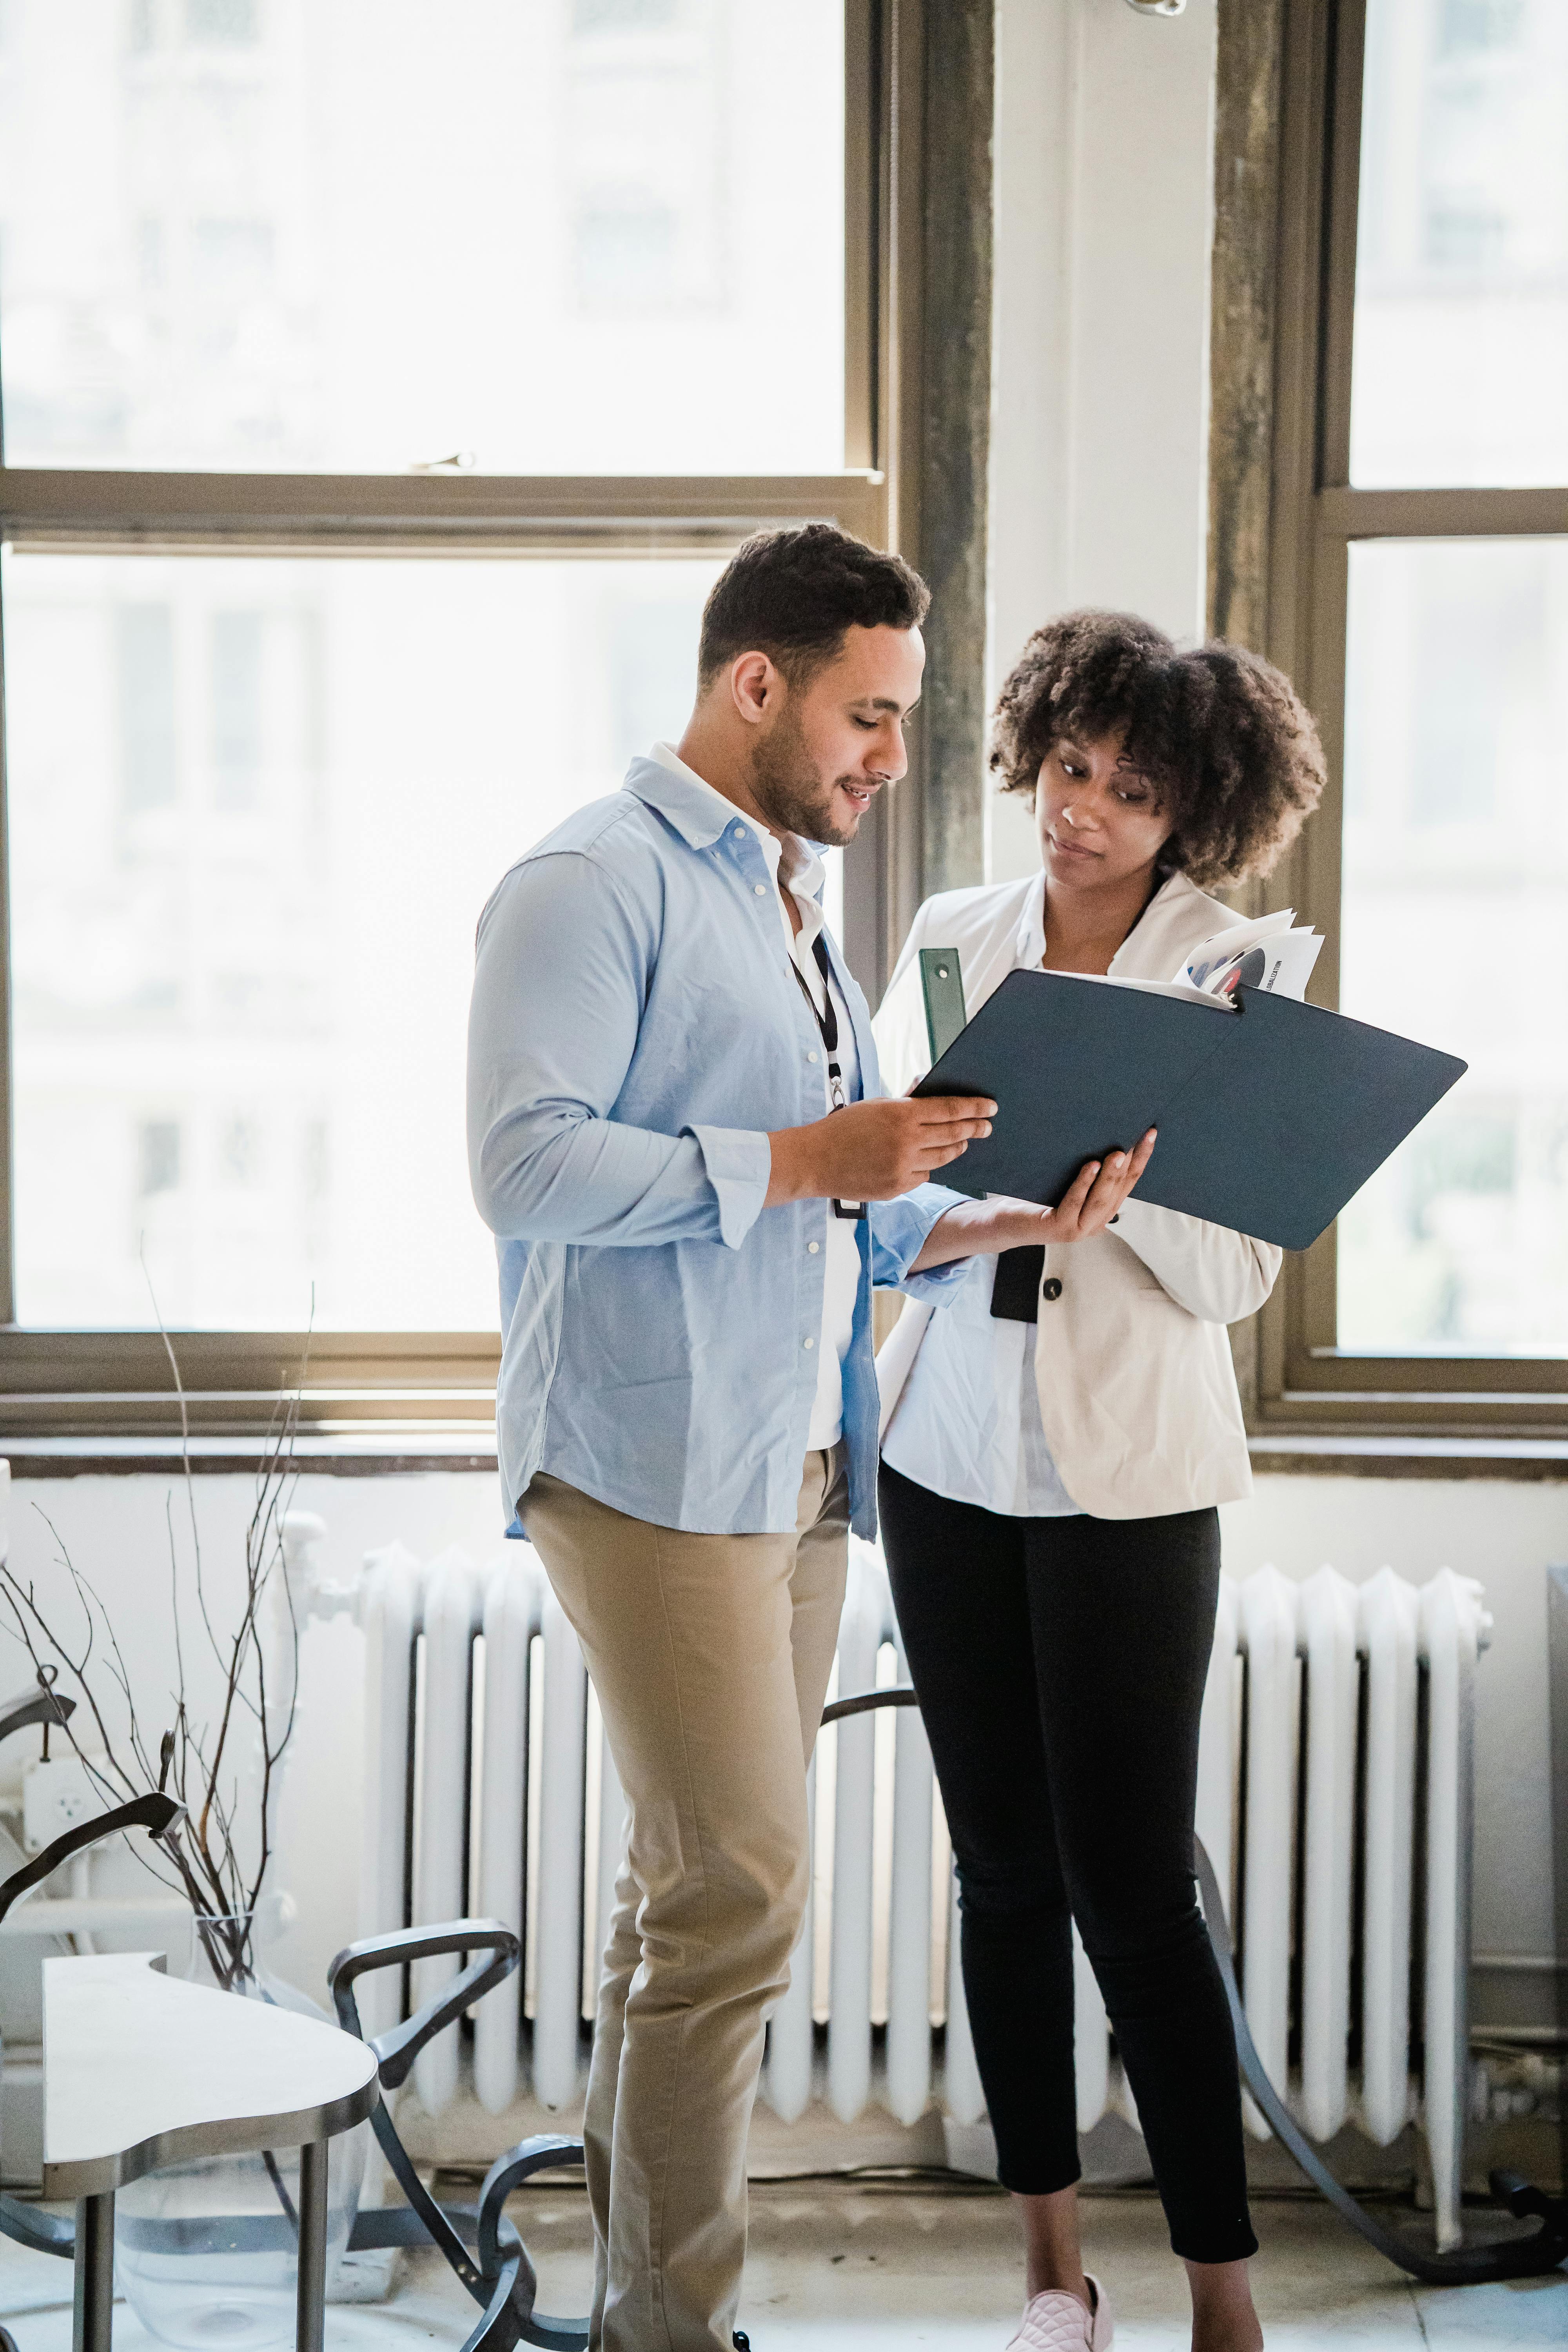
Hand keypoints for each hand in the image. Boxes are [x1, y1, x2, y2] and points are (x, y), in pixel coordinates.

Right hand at [766, 1094, 996, 1206]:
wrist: (814, 1161)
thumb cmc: (843, 1128)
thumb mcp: (875, 1105)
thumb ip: (906, 1102)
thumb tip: (931, 1092)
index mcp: (900, 1114)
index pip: (949, 1109)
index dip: (973, 1108)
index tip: (990, 1107)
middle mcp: (905, 1142)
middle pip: (953, 1134)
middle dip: (974, 1129)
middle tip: (987, 1127)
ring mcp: (902, 1167)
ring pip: (942, 1158)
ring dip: (955, 1149)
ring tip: (962, 1142)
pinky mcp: (897, 1187)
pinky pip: (924, 1176)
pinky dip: (927, 1167)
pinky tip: (927, 1161)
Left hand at [907, 1127, 1157, 1269]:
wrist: (1002, 1220)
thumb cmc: (1034, 1193)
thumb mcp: (1065, 1176)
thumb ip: (1086, 1164)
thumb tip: (1100, 1125)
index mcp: (1103, 1208)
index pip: (1128, 1181)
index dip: (1141, 1157)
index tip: (1150, 1132)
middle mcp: (1097, 1222)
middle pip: (1119, 1189)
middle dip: (1131, 1162)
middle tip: (1138, 1136)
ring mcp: (1079, 1229)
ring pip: (1100, 1199)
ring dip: (1110, 1174)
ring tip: (1118, 1151)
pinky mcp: (1059, 1230)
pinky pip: (1074, 1203)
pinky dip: (1083, 1184)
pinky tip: (1090, 1165)